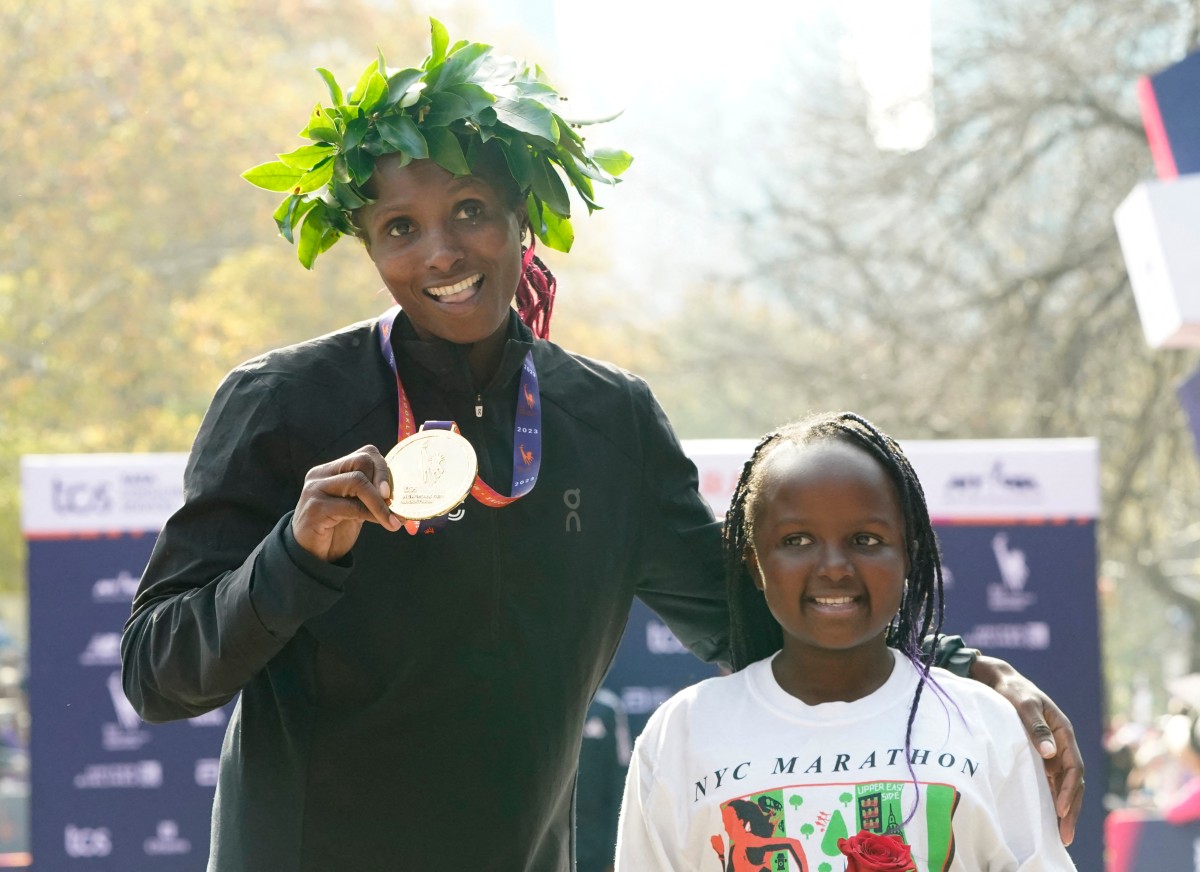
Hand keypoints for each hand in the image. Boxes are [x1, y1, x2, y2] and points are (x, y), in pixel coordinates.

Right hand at [291, 446, 401, 561]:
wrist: (309, 555)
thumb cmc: (334, 529)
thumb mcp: (356, 507)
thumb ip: (372, 496)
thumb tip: (404, 499)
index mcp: (331, 469)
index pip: (364, 454)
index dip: (385, 469)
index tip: (396, 490)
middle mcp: (321, 474)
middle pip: (362, 461)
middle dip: (385, 480)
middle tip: (395, 502)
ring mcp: (316, 489)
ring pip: (358, 481)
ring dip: (381, 502)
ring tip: (393, 518)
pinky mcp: (316, 508)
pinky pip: (352, 506)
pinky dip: (374, 514)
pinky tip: (385, 523)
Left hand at [971, 654, 1083, 843]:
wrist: (999, 680)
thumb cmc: (1012, 691)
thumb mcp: (1023, 704)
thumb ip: (1036, 726)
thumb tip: (1050, 752)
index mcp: (1063, 732)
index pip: (1074, 767)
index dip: (1069, 790)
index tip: (1060, 810)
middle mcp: (1061, 744)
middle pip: (1073, 782)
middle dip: (1071, 809)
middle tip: (1065, 836)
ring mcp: (1052, 751)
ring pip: (1063, 784)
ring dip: (1064, 809)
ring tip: (1060, 835)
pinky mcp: (1040, 755)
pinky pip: (1050, 781)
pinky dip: (1052, 799)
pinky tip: (1047, 817)